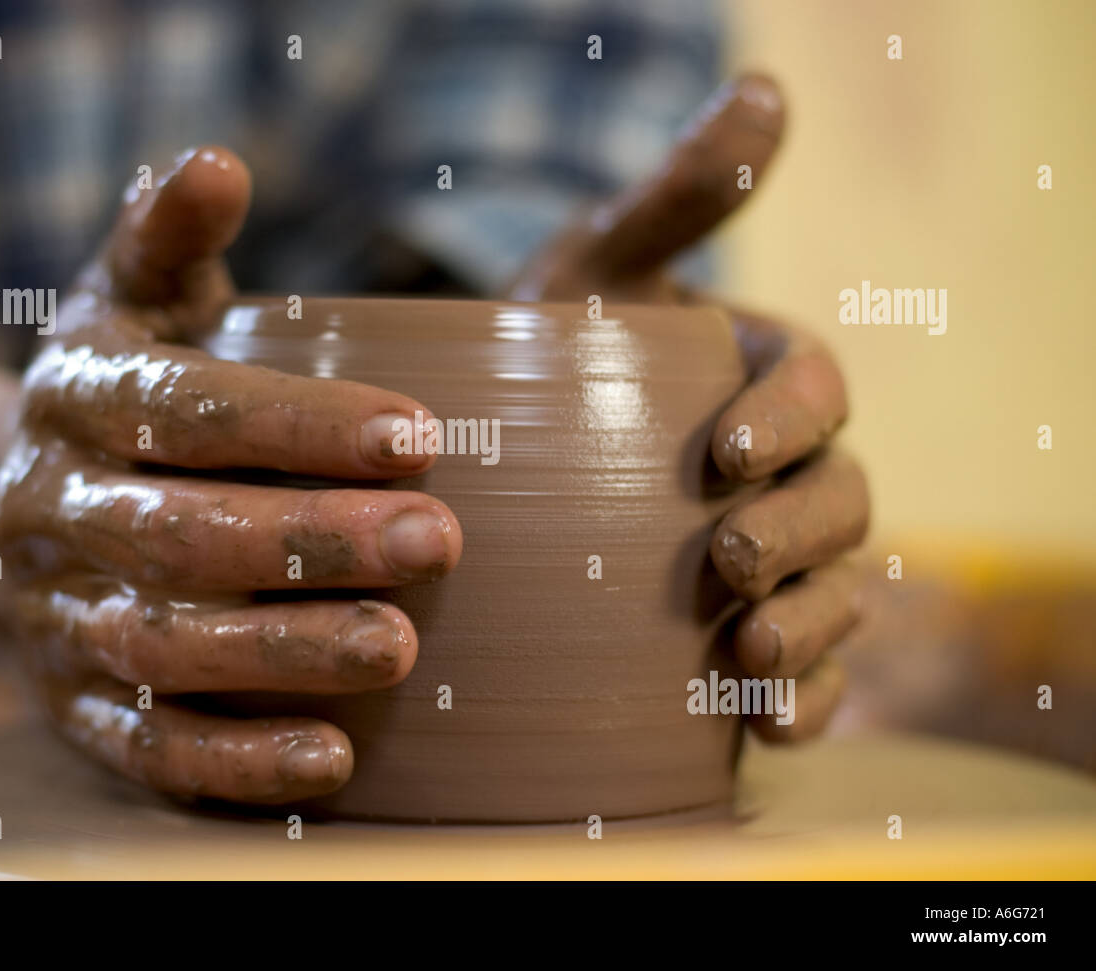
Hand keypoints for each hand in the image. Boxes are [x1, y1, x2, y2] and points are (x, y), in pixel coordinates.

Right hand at [0, 147, 462, 802]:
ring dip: (283, 653)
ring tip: (400, 645)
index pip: (187, 410)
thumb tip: (216, 163)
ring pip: (164, 648)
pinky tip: (333, 758)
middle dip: (313, 541)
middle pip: (181, 535)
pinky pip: (147, 748)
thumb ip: (169, 240)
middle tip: (440, 541)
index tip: (422, 435)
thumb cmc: (118, 392)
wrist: (8, 505)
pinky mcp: (74, 707)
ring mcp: (58, 618)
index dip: (301, 426)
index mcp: (74, 398)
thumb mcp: (133, 303)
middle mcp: (52, 511)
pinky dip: (236, 762)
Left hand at [509, 74, 867, 743]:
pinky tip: (764, 725)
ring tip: (749, 655)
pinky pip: (814, 670)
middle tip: (724, 559)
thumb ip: (678, 201)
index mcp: (771, 378)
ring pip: (841, 589)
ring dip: (810, 624)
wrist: (513, 450)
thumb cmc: (556, 352)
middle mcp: (794, 468)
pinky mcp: (758, 626)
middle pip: (841, 499)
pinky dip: (804, 698)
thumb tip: (768, 90)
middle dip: (795, 532)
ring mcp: (785, 553)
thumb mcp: (599, 273)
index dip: (789, 420)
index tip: (724, 452)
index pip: (818, 392)